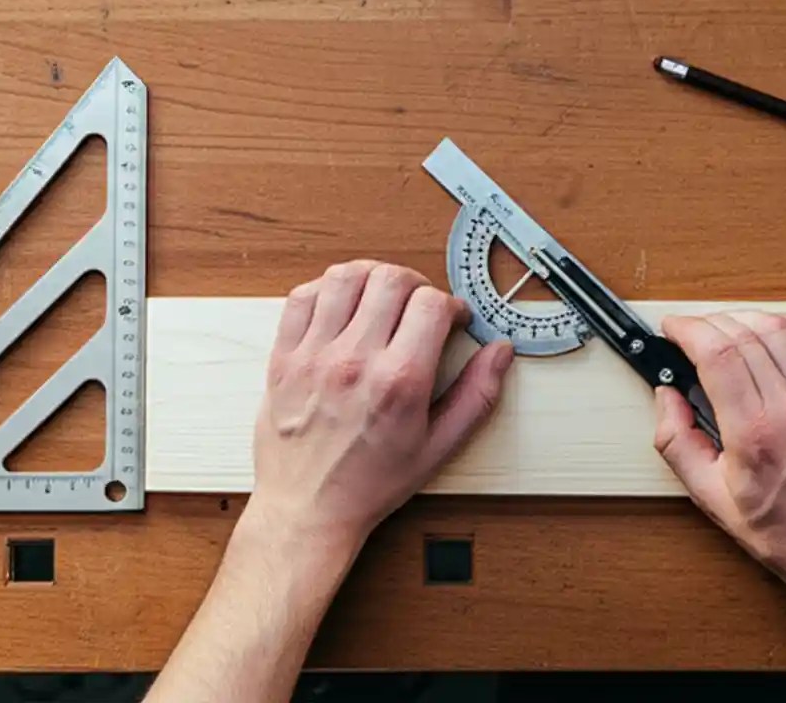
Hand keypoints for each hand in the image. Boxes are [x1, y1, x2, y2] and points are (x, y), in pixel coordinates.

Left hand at [248, 261, 513, 551]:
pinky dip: (326, 288)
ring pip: (345, 276)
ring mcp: (314, 356)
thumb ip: (477, 395)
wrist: (308, 510)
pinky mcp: (284, 358)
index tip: (452, 320)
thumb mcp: (439, 447)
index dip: (451, 305)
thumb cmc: (371, 483)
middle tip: (419, 305)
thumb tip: (501, 352)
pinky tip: (342, 305)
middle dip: (415, 283)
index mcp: (400, 382)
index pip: (431, 304)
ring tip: (382, 296)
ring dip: (371, 276)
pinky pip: (302, 297)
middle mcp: (355, 361)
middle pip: (390, 279)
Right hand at [653, 312, 785, 595]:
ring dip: (745, 318)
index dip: (688, 330)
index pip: (716, 354)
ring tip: (725, 329)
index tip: (673, 329)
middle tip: (691, 333)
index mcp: (754, 434)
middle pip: (743, 334)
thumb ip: (678, 444)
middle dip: (708, 323)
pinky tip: (770, 331)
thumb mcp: (712, 499)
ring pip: (780, 328)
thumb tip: (665, 398)